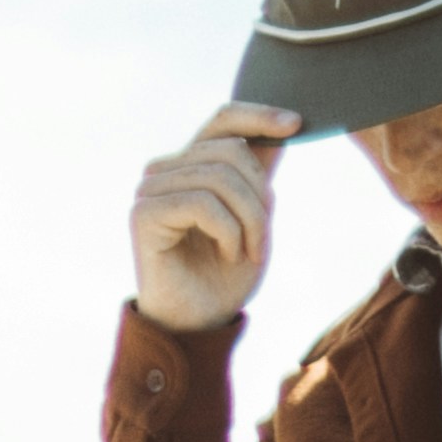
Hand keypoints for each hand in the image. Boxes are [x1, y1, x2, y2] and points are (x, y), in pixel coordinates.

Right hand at [131, 104, 289, 336]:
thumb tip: (285, 125)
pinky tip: (229, 255)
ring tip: (248, 253)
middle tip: (262, 241)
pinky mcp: (145, 212)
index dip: (259, 114)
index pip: (223, 119)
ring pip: (221, 177)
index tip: (296, 124)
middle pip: (232, 151)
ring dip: (250, 221)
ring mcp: (152, 188)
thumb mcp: (255, 220)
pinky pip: (204, 204)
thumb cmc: (224, 278)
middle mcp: (167, 170)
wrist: (199, 327)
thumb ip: (261, 174)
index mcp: (191, 165)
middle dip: (261, 197)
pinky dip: (229, 232)